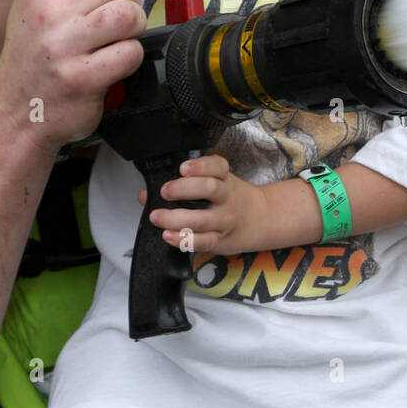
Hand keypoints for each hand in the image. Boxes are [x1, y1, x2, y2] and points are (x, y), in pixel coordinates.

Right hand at [0, 0, 146, 153]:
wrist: (14, 113)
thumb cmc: (34, 55)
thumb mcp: (44, 5)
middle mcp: (48, 11)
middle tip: (113, 20)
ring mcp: (64, 45)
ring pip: (129, 13)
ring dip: (133, 27)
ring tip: (116, 38)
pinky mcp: (82, 78)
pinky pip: (130, 52)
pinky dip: (129, 58)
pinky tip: (111, 63)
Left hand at [140, 154, 269, 255]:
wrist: (260, 219)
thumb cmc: (228, 198)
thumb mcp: (213, 183)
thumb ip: (180, 186)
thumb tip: (146, 195)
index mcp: (224, 177)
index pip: (217, 166)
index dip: (200, 166)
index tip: (183, 168)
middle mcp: (226, 196)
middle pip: (210, 189)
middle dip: (184, 189)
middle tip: (164, 192)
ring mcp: (224, 219)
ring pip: (203, 219)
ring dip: (176, 218)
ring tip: (157, 217)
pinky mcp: (220, 239)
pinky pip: (203, 241)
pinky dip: (185, 240)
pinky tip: (169, 236)